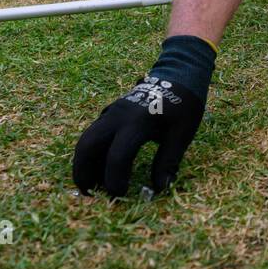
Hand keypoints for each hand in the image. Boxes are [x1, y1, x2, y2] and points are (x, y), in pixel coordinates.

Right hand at [73, 35, 214, 197]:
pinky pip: (93, 134)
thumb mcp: (182, 133)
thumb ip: (168, 161)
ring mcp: (111, 113)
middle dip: (83, 172)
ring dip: (84, 163)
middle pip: (87, 146)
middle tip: (89, 194)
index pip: (117, 156)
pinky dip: (91, 152)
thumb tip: (159, 188)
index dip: (115, 179)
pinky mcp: (110, 113)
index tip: (120, 194)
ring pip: (86, 139)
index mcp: (137, 122)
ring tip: (93, 185)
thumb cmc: (184, 104)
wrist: (179, 74)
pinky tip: (100, 167)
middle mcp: (117, 116)